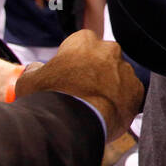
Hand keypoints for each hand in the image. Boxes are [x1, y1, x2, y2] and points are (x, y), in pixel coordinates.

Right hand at [15, 30, 143, 140]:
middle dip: (95, 70)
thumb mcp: (29, 81)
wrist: (74, 124)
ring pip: (118, 74)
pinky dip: (121, 101)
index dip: (74, 58)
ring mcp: (125, 70)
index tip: (68, 73)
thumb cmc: (50, 99)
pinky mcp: (137, 90)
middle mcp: (109, 50)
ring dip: (109, 85)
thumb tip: (35, 68)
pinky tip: (107, 113)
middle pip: (103, 57)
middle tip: (82, 90)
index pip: (81, 43)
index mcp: (84, 41)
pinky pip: (130, 93)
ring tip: (94, 105)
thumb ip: (33, 70)